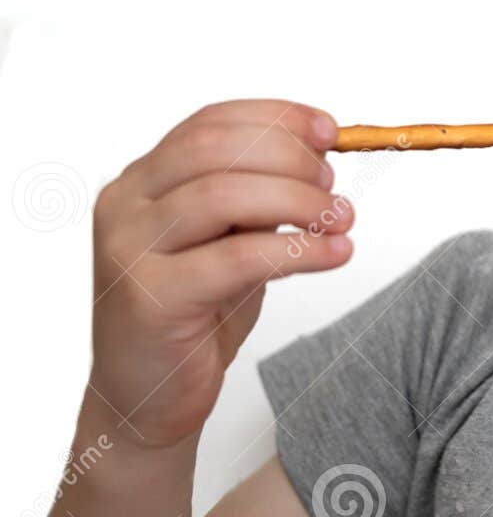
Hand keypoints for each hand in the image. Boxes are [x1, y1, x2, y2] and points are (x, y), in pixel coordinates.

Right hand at [87, 99, 354, 450]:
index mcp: (142, 180)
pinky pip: (237, 258)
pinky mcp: (150, 297)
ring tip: (341, 220)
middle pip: (215, 149)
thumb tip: (320, 155)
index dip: (277, 118)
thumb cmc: (196, 312)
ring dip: (299, 201)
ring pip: (225, 195)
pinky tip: (335, 253)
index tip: (330, 131)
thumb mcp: (232, 239)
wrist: (148, 398)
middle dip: (289, 157)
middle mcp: (126, 205)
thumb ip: (257, 196)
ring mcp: (130, 249)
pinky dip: (299, 249)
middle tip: (332, 185)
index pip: (210, 123)